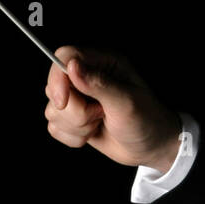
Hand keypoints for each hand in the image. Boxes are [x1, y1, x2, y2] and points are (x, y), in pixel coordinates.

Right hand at [43, 44, 182, 171]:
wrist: (151, 147)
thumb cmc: (147, 120)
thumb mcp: (126, 102)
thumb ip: (98, 84)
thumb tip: (72, 66)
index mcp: (104, 63)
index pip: (65, 56)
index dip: (58, 79)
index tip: (63, 102)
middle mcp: (88, 76)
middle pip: (54, 87)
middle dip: (75, 110)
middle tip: (100, 114)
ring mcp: (79, 97)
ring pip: (53, 110)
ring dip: (76, 125)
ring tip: (100, 123)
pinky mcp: (73, 117)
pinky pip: (54, 127)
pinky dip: (73, 136)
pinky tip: (93, 133)